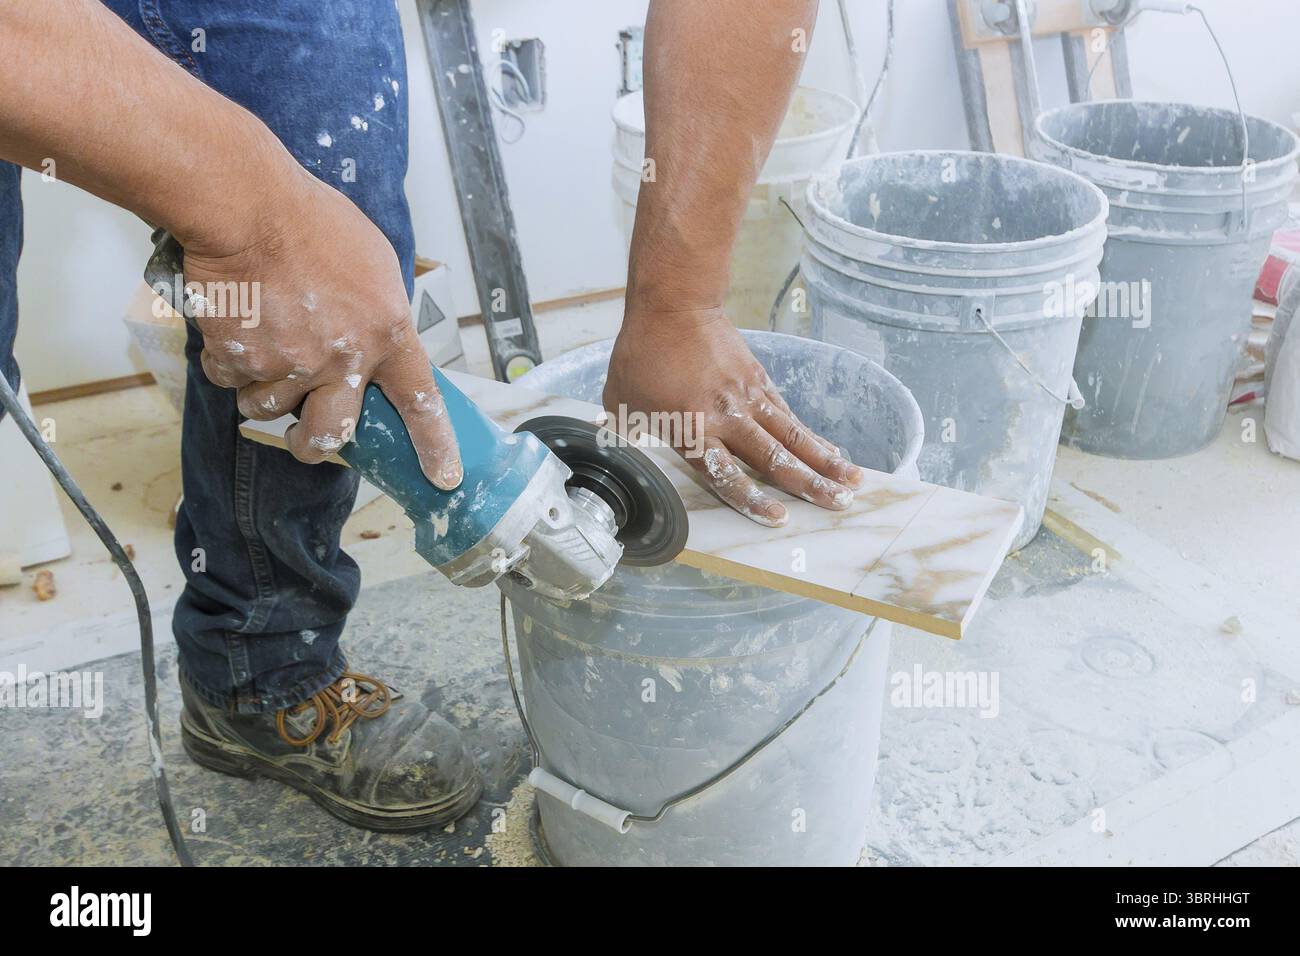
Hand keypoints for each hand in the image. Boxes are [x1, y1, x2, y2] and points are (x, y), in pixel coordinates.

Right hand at [180, 170, 461, 489]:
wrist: (250, 207)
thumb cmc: (314, 222)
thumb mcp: (374, 263)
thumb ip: (379, 312)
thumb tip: (377, 339)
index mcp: (388, 334)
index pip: (419, 401)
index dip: (433, 445)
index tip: (443, 478)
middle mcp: (344, 360)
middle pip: (332, 432)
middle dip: (315, 442)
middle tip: (306, 437)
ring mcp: (292, 364)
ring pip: (271, 410)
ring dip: (263, 392)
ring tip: (260, 350)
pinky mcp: (242, 360)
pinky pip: (231, 382)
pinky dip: (229, 364)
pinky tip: (234, 328)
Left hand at [604, 307, 865, 526]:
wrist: (674, 306)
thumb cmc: (643, 355)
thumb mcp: (622, 403)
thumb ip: (629, 435)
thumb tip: (620, 454)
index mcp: (692, 430)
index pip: (726, 475)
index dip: (754, 500)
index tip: (780, 518)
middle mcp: (727, 418)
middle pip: (773, 458)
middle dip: (809, 484)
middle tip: (839, 503)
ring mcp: (748, 398)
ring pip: (792, 435)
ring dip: (824, 460)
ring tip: (852, 480)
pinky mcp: (759, 380)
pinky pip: (788, 415)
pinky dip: (810, 435)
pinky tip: (830, 451)